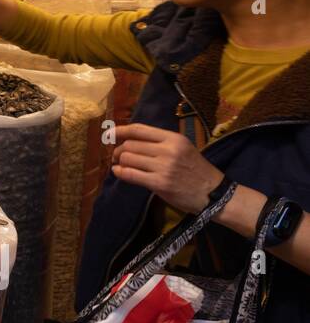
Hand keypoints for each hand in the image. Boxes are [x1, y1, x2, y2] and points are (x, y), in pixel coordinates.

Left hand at [110, 124, 225, 212]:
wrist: (213, 193)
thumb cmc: (195, 170)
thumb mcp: (182, 149)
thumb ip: (159, 143)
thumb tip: (128, 140)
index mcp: (173, 138)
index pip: (139, 129)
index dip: (120, 130)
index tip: (109, 134)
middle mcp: (168, 150)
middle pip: (130, 144)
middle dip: (119, 150)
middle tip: (118, 157)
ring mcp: (164, 167)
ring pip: (128, 158)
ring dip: (120, 162)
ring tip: (121, 166)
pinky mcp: (160, 183)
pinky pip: (130, 174)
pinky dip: (120, 173)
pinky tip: (118, 173)